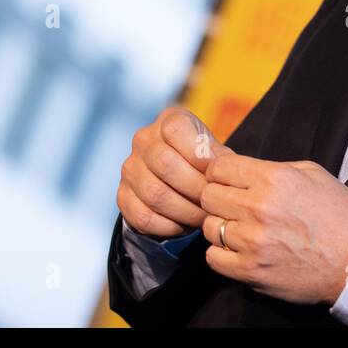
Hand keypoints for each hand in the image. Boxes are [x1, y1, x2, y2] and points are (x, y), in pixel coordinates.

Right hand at [117, 106, 230, 239]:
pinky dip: (168, 226)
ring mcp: (130, 168)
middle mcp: (144, 140)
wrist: (176, 179)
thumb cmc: (201, 159)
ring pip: (155, 194)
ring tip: (203, 216)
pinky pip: (143, 216)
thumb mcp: (214, 150)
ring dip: (184, 211)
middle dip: (195, 188)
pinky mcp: (123, 195)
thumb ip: (219, 157)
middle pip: (165, 164)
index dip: (199, 155)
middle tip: (213, 202)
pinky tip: (183, 226)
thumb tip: (224, 170)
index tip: (216, 174)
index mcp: (168, 121)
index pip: (176, 130)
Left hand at [200, 154, 347, 304]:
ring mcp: (252, 242)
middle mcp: (258, 208)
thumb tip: (237, 168)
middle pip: (207, 196)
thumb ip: (272, 168)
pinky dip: (222, 253)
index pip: (218, 168)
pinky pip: (213, 258)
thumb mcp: (312, 174)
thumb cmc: (338, 214)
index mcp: (273, 178)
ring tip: (242, 228)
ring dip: (221, 226)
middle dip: (218, 198)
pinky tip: (240, 249)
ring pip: (208, 227)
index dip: (220, 173)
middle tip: (234, 204)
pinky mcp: (250, 271)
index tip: (228, 180)